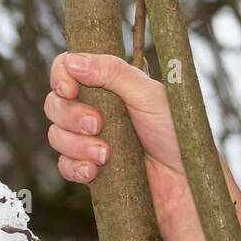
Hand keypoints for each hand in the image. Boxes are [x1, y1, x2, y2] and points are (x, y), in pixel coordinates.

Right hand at [44, 52, 187, 203]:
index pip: (67, 69)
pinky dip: (76, 168)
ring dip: (76, 145)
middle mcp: (95, 109)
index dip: (60, 76)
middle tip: (98, 125)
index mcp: (109, 84)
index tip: (69, 90)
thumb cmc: (175, 133)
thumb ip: (114, 73)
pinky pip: (64, 166)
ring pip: (56, 135)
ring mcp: (90, 139)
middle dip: (71, 115)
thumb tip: (73, 62)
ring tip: (106, 154)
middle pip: (55, 103)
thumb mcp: (149, 95)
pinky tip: (95, 171)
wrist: (185, 178)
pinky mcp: (90, 167)